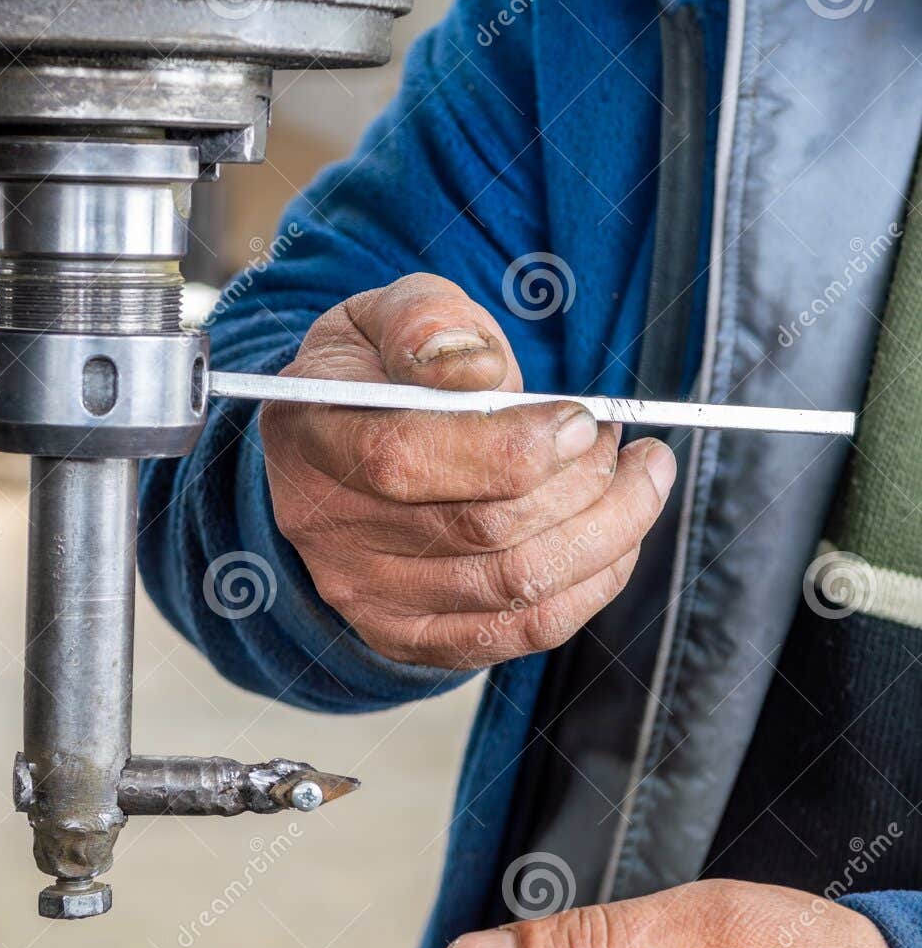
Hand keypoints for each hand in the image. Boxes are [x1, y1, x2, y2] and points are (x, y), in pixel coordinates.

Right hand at [260, 273, 675, 668]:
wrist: (335, 445)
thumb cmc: (379, 371)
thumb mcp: (385, 313)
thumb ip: (426, 321)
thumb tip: (478, 371)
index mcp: (311, 432)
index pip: (404, 458)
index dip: (509, 446)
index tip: (583, 419)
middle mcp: (327, 525)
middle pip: (479, 529)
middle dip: (581, 481)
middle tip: (615, 436)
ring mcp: (366, 592)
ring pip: (514, 584)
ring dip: (605, 530)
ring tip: (638, 478)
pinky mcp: (409, 634)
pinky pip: (521, 631)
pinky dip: (591, 584)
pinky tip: (618, 535)